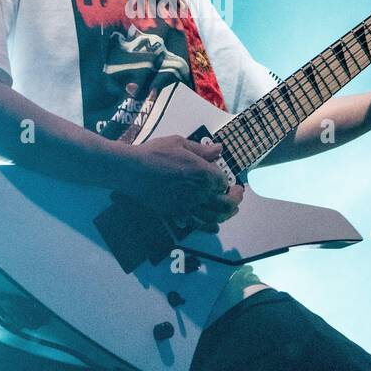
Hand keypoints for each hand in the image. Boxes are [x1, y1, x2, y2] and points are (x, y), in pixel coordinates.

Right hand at [121, 136, 242, 232]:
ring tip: (231, 211)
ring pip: (213, 217)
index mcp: (203, 173)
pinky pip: (196, 224)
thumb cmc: (155, 153)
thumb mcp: (180, 143)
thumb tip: (220, 150)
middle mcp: (199, 193)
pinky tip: (213, 227)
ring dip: (226, 215)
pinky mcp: (176, 214)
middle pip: (225, 203)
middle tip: (238, 195)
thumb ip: (202, 150)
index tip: (227, 178)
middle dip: (235, 199)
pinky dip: (208, 227)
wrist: (132, 171)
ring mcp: (187, 206)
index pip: (223, 181)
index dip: (227, 180)